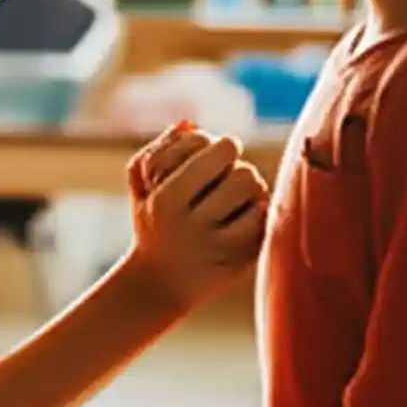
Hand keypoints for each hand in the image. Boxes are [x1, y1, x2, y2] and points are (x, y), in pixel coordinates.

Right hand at [126, 124, 269, 311]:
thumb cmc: (154, 220)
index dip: (204, 142)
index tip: (196, 161)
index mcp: (164, 201)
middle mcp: (191, 225)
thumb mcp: (141, 184)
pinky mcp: (242, 258)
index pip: (202, 142)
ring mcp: (219, 245)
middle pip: (236, 164)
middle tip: (222, 175)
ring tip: (232, 197)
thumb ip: (160, 147)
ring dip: (248, 185)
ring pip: (254, 187)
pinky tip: (242, 218)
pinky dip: (257, 210)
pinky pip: (264, 216)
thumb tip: (190, 124)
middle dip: (231, 163)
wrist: (160, 282)